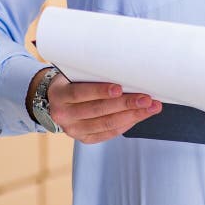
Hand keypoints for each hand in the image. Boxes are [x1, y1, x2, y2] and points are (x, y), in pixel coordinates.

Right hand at [28, 69, 161, 144]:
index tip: (119, 87)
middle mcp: (64, 115)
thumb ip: (92, 72)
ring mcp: (73, 129)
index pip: (80, 93)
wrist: (54, 101)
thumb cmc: (71, 81)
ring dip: (132, 115)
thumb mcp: (73, 72)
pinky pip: (107, 134)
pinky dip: (125, 125)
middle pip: (98, 110)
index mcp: (60, 94)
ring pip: (106, 124)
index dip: (100, 91)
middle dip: (125, 104)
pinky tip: (138, 117)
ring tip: (150, 108)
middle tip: (146, 98)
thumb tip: (125, 66)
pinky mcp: (83, 138)